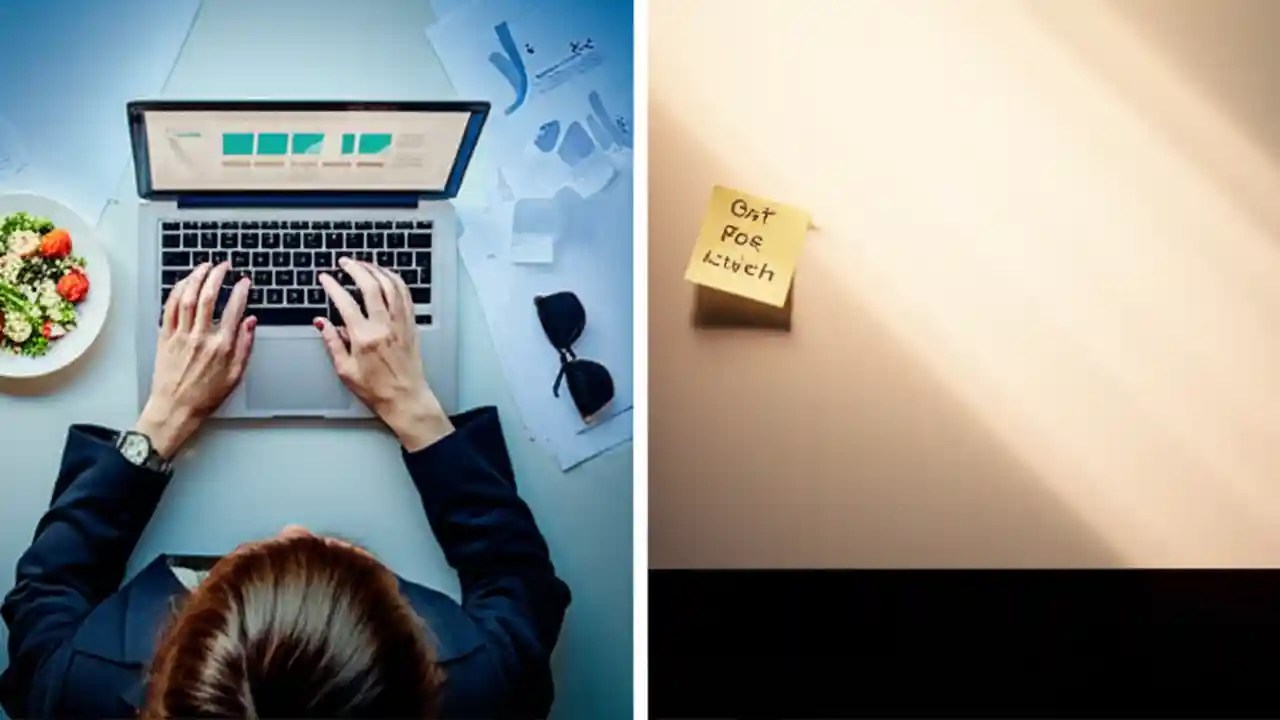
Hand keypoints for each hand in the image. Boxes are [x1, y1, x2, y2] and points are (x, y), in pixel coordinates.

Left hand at [136, 262, 255, 457]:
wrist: (175, 408)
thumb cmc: (205, 396)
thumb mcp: (236, 375)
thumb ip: (245, 346)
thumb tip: (250, 322)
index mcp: (221, 346)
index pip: (234, 309)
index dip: (240, 291)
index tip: (244, 281)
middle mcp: (200, 337)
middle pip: (207, 297)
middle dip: (217, 276)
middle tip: (223, 265)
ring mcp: (180, 335)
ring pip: (186, 298)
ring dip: (195, 278)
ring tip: (204, 267)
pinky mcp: (165, 337)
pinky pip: (169, 308)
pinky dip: (176, 291)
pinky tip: (183, 283)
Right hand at [315, 258, 452, 450]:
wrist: (406, 399)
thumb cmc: (376, 390)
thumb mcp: (345, 370)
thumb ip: (332, 342)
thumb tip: (321, 323)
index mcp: (364, 338)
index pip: (345, 302)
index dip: (332, 286)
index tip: (325, 278)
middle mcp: (384, 327)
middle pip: (370, 286)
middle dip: (355, 269)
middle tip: (344, 262)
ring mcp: (400, 324)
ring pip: (391, 286)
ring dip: (376, 270)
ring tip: (364, 264)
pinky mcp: (411, 325)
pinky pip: (405, 295)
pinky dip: (396, 280)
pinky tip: (387, 276)